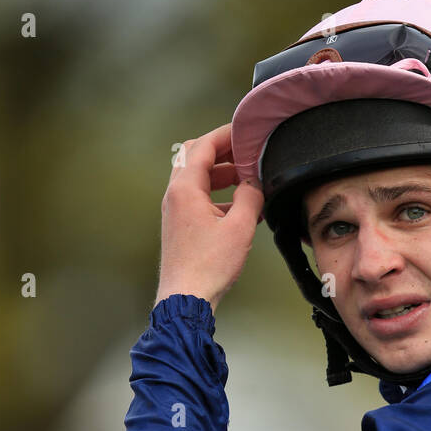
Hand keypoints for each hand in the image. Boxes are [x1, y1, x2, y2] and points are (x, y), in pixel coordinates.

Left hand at [155, 123, 263, 312]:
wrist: (186, 299)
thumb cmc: (207, 267)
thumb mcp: (240, 228)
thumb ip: (250, 197)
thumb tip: (254, 184)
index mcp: (185, 189)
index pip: (203, 146)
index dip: (225, 135)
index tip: (243, 131)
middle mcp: (175, 196)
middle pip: (195, 158)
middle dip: (222, 152)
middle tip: (245, 153)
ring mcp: (175, 212)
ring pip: (197, 180)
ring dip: (220, 174)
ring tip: (246, 179)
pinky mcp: (179, 227)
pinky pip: (198, 199)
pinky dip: (217, 195)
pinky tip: (238, 207)